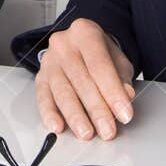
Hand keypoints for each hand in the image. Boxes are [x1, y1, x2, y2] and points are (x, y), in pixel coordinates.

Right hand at [34, 18, 136, 140]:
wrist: (81, 45)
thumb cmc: (101, 55)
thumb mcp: (118, 61)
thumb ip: (122, 78)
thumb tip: (125, 96)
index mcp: (85, 32)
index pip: (99, 65)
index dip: (113, 92)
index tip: (124, 114)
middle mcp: (64, 44)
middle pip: (80, 79)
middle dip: (96, 109)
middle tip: (107, 130)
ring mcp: (49, 60)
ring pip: (61, 90)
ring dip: (75, 116)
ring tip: (86, 133)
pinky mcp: (40, 76)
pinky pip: (43, 97)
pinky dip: (50, 114)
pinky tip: (58, 127)